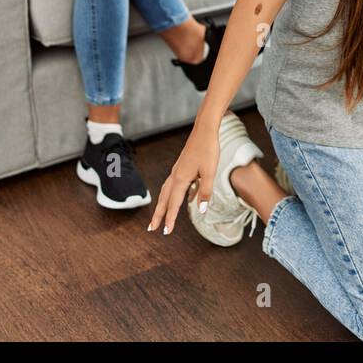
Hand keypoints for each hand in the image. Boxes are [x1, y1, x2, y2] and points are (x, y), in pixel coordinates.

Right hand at [148, 115, 221, 234]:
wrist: (205, 130)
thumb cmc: (208, 149)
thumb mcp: (210, 172)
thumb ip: (205, 191)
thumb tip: (201, 210)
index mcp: (181, 179)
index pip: (174, 204)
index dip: (170, 218)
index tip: (166, 232)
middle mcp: (176, 175)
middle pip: (164, 199)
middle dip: (159, 214)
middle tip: (151, 228)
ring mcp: (177, 170)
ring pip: (167, 191)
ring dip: (163, 204)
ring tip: (161, 216)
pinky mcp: (182, 166)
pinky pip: (175, 184)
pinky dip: (174, 194)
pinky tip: (185, 198)